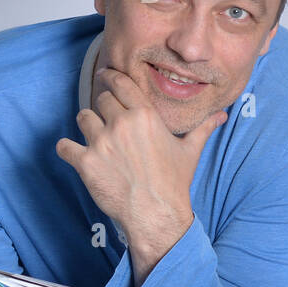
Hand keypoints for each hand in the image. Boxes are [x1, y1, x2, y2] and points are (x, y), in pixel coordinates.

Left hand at [56, 67, 225, 283]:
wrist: (156, 212)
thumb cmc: (174, 182)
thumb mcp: (190, 151)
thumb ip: (203, 128)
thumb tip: (222, 115)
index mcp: (146, 116)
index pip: (122, 84)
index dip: (111, 76)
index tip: (105, 74)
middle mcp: (121, 124)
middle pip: (102, 100)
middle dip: (104, 108)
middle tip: (108, 119)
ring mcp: (101, 142)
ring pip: (83, 118)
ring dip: (88, 125)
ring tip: (95, 136)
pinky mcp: (85, 162)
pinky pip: (64, 146)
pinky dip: (68, 149)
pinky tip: (75, 153)